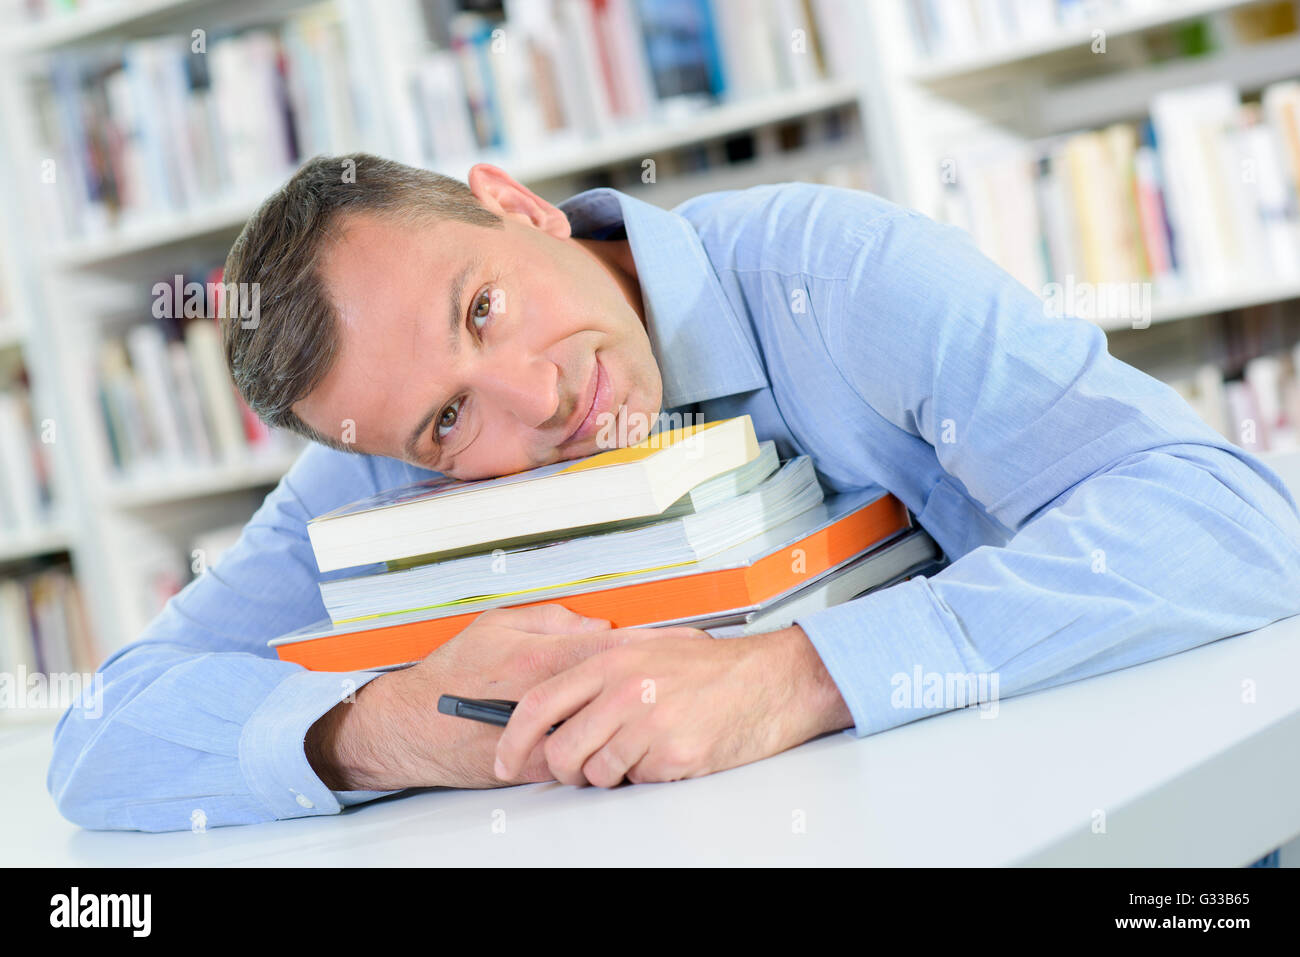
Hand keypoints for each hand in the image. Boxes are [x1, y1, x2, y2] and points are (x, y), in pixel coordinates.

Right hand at [306, 604, 664, 790]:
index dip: (653, 642)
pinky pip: (587, 750)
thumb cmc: (450, 673)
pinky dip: (611, 738)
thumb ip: (551, 618)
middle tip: (691, 665)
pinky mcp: (540, 765)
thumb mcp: (496, 624)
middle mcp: (547, 698)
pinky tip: (632, 728)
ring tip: (672, 696)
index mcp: (538, 658)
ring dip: (638, 711)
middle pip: (618, 688)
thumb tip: (597, 623)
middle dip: (656, 677)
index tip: (681, 638)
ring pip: (607, 723)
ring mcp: (546, 735)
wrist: (415, 726)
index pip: (611, 648)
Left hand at [493, 625, 852, 787]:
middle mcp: (625, 689)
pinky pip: (637, 782)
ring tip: (642, 749)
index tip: (505, 758)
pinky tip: (669, 751)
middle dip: (566, 768)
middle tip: (584, 765)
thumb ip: (600, 671)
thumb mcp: (648, 650)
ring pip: (597, 773)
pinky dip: (648, 775)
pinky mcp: (673, 755)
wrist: (772, 681)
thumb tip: (555, 702)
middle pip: (561, 750)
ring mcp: (649, 723)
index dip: (514, 738)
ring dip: (613, 772)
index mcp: (612, 659)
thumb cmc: (713, 669)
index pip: (538, 703)